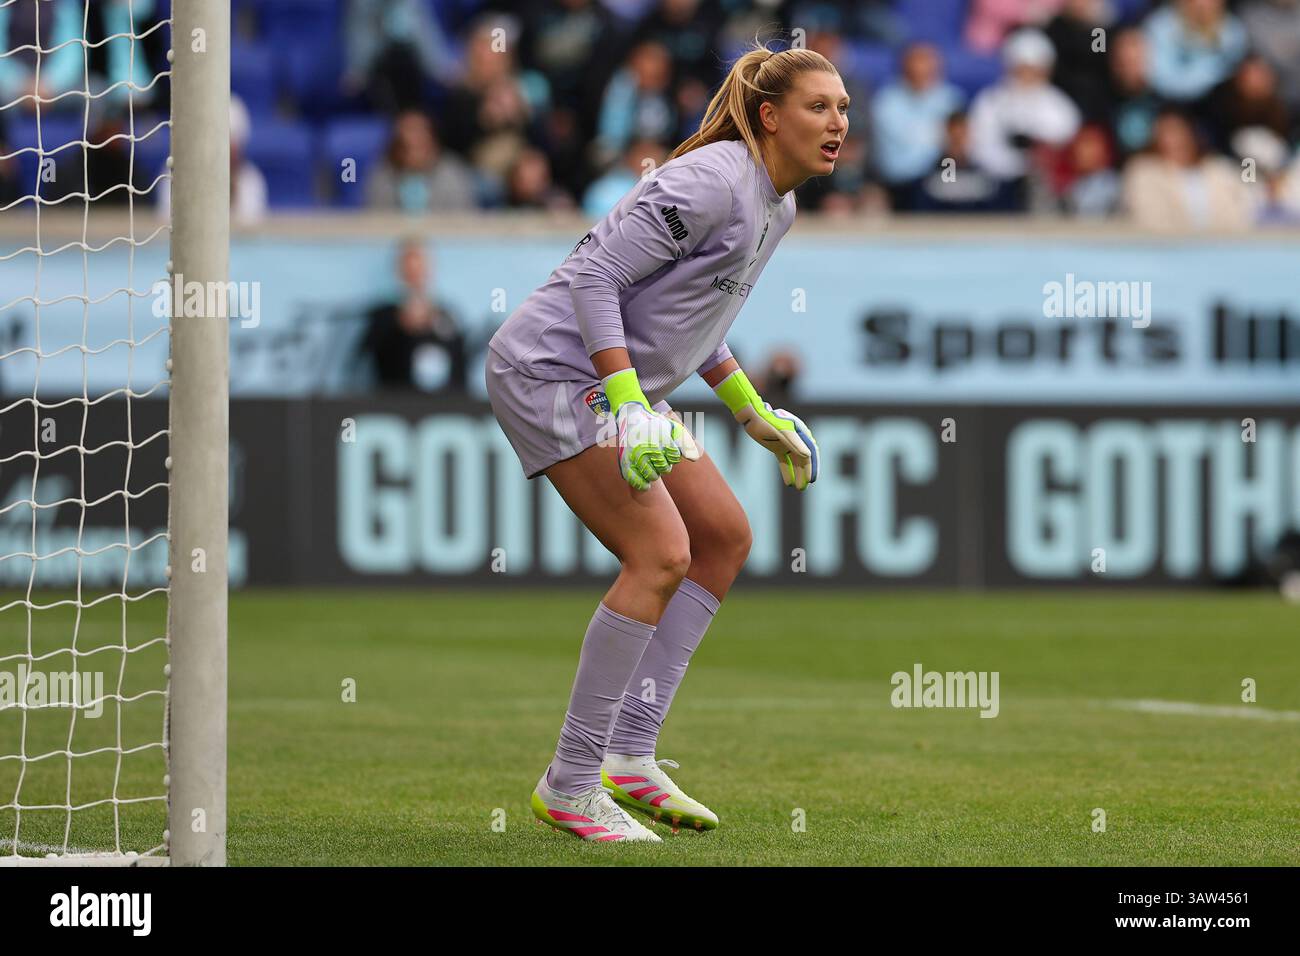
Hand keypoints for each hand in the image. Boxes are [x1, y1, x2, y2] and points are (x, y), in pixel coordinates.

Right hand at [602, 368, 693, 489]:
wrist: (630, 417)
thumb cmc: (655, 424)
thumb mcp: (672, 428)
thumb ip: (685, 442)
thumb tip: (695, 459)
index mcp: (662, 439)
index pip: (675, 457)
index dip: (672, 455)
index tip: (666, 447)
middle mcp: (649, 447)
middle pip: (665, 468)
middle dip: (665, 464)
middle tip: (657, 456)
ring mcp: (636, 456)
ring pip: (653, 476)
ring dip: (655, 473)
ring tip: (651, 464)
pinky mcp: (626, 462)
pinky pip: (636, 480)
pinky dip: (642, 485)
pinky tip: (646, 485)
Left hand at [713, 369, 817, 489]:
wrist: (752, 416)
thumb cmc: (768, 421)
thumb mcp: (782, 433)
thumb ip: (795, 443)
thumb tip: (808, 455)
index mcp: (801, 433)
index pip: (810, 452)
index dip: (812, 466)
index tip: (811, 480)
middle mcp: (797, 438)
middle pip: (804, 459)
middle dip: (805, 473)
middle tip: (804, 487)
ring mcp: (787, 443)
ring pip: (795, 462)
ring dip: (798, 474)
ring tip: (799, 488)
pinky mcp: (778, 447)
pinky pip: (785, 461)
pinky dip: (787, 471)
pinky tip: (789, 483)